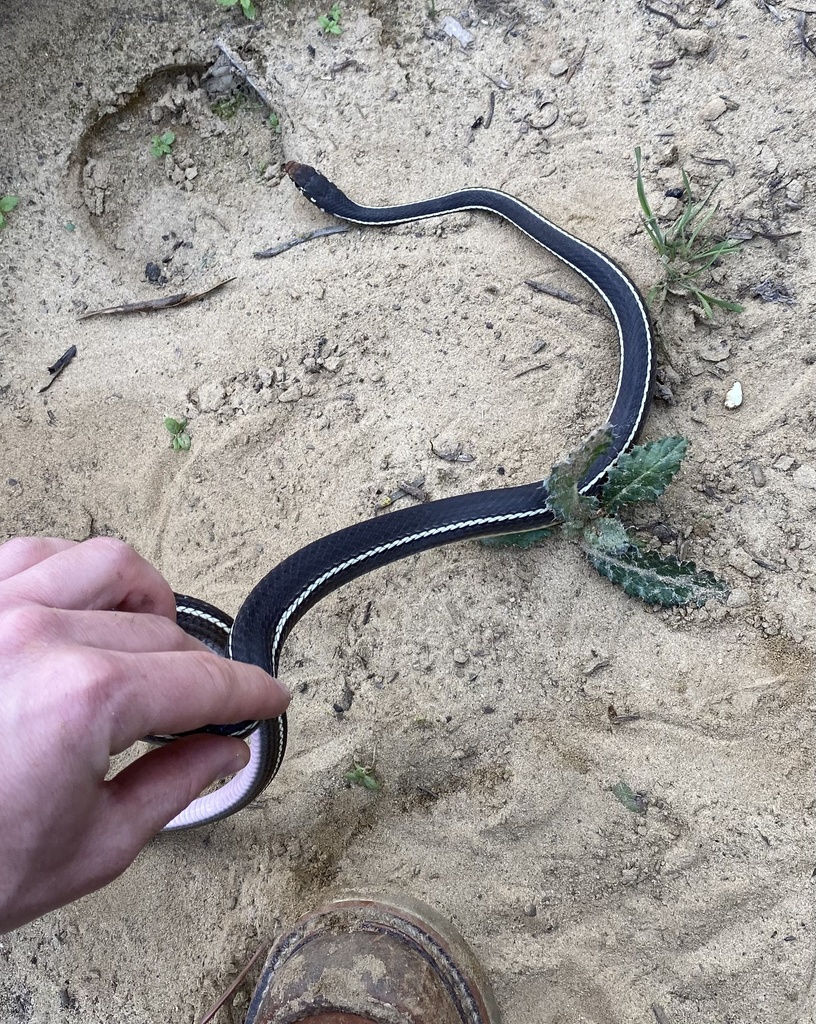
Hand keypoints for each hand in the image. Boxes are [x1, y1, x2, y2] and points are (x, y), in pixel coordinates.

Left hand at [0, 536, 289, 931]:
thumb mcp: (91, 846)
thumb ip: (174, 784)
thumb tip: (222, 750)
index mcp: (82, 698)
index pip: (201, 680)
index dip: (248, 692)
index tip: (267, 698)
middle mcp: (37, 635)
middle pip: (163, 631)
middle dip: (201, 670)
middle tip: (208, 705)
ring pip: (107, 565)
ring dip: (147, 600)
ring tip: (152, 637)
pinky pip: (34, 554)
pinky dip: (74, 573)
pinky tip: (81, 608)